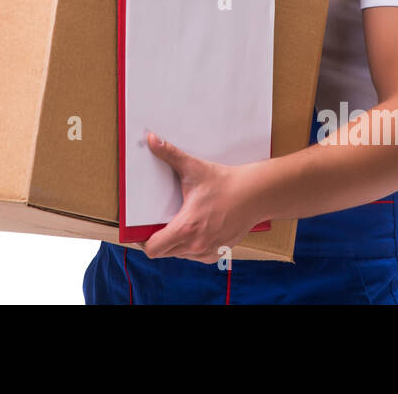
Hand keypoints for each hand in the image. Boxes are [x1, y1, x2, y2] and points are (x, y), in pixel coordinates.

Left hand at [139, 131, 260, 263]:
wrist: (255, 194)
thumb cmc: (226, 183)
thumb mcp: (194, 168)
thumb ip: (170, 154)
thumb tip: (152, 140)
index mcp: (186, 228)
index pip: (153, 249)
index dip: (143, 240)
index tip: (142, 229)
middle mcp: (196, 245)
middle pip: (163, 252)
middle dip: (158, 239)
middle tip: (159, 222)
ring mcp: (208, 251)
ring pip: (179, 255)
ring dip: (175, 244)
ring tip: (179, 223)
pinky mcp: (219, 252)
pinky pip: (195, 257)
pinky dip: (191, 247)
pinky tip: (195, 230)